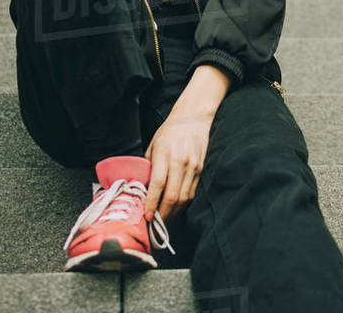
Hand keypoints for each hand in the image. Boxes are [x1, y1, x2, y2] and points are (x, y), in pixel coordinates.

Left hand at [143, 105, 211, 222]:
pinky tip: (175, 210)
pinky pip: (191, 192)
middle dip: (163, 214)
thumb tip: (141, 189)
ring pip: (184, 197)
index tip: (147, 216)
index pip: (158, 184)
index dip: (152, 202)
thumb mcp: (153, 146)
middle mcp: (180, 161)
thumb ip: (148, 167)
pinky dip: (183, 205)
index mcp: (165, 154)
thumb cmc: (170, 131)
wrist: (193, 118)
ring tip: (164, 221)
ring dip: (173, 213)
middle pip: (173, 195)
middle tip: (154, 225)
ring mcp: (193, 166)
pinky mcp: (201, 170)